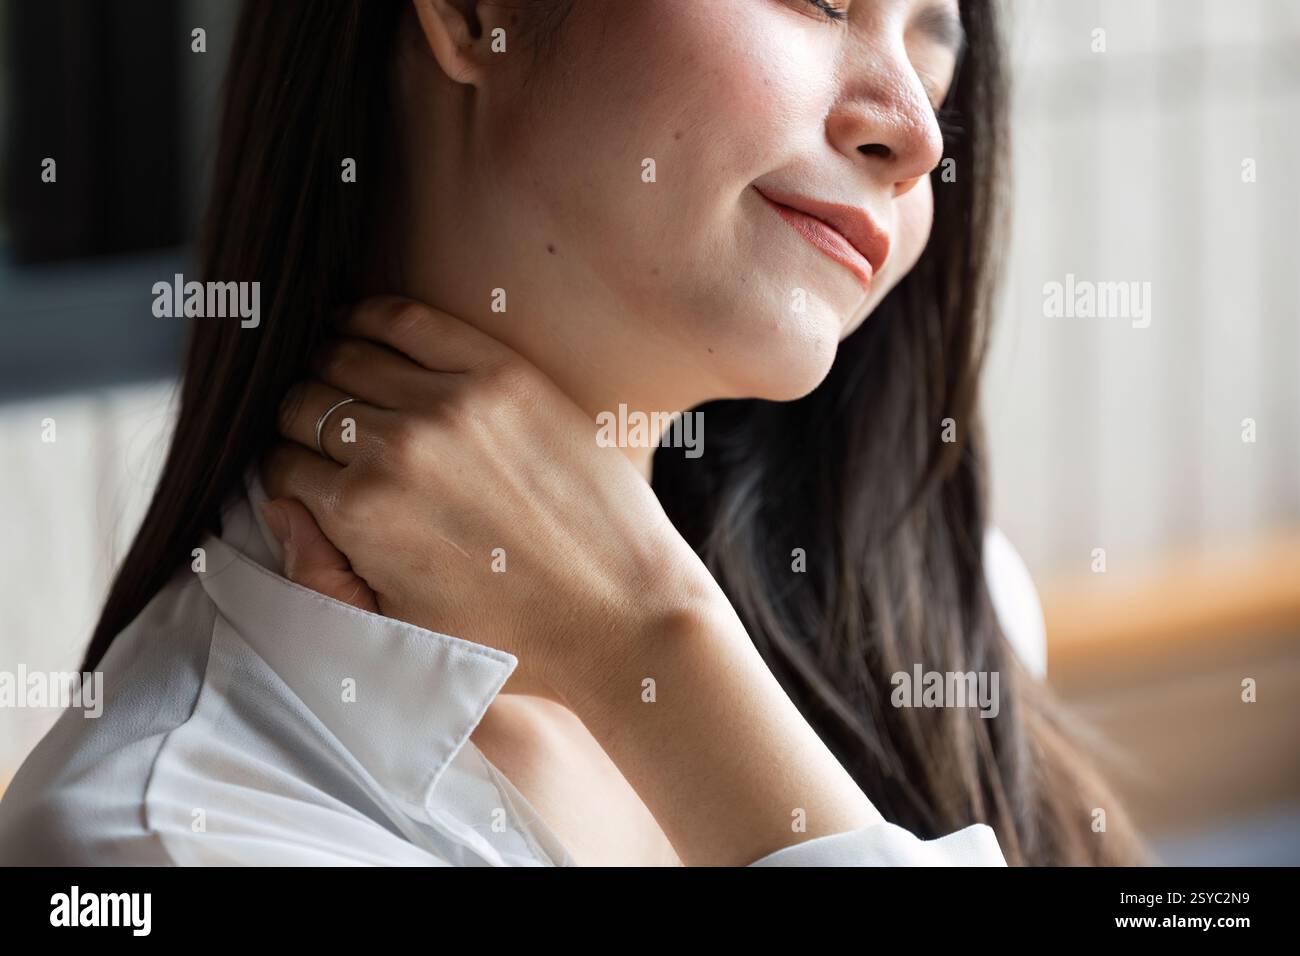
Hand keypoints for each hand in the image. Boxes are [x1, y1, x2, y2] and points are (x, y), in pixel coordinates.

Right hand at [261, 296, 719, 707]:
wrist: (628, 618)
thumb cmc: (517, 640)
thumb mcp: (399, 633)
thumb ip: (320, 575)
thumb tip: (278, 506)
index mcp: (360, 514)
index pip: (281, 465)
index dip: (291, 474)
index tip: (310, 477)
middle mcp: (396, 449)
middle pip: (305, 405)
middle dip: (304, 424)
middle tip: (330, 439)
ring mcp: (453, 403)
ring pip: (344, 354)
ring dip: (333, 370)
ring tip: (349, 388)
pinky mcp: (503, 374)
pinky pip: (408, 318)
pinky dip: (371, 317)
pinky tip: (364, 328)